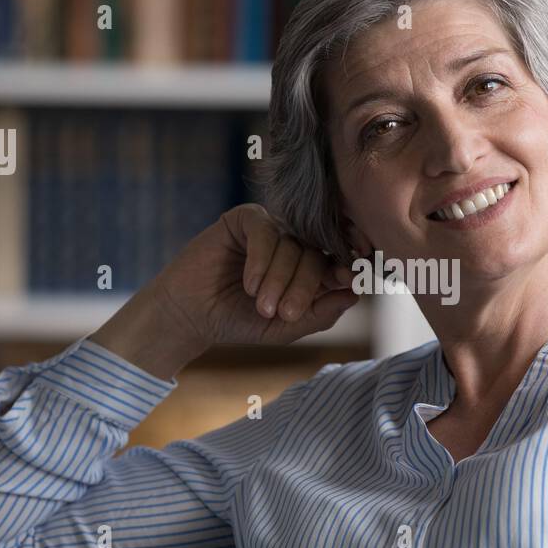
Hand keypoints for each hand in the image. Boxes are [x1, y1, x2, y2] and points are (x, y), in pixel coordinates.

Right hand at [151, 203, 358, 347]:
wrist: (192, 316)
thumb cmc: (239, 322)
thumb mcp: (285, 327)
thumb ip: (321, 313)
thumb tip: (356, 294)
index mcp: (309, 269)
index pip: (337, 263)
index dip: (346, 269)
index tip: (347, 279)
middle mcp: (294, 246)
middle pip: (317, 255)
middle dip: (304, 286)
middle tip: (284, 313)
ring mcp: (271, 231)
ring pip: (292, 245)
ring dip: (279, 279)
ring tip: (261, 305)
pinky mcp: (245, 219)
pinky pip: (265, 231)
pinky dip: (262, 260)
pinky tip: (250, 284)